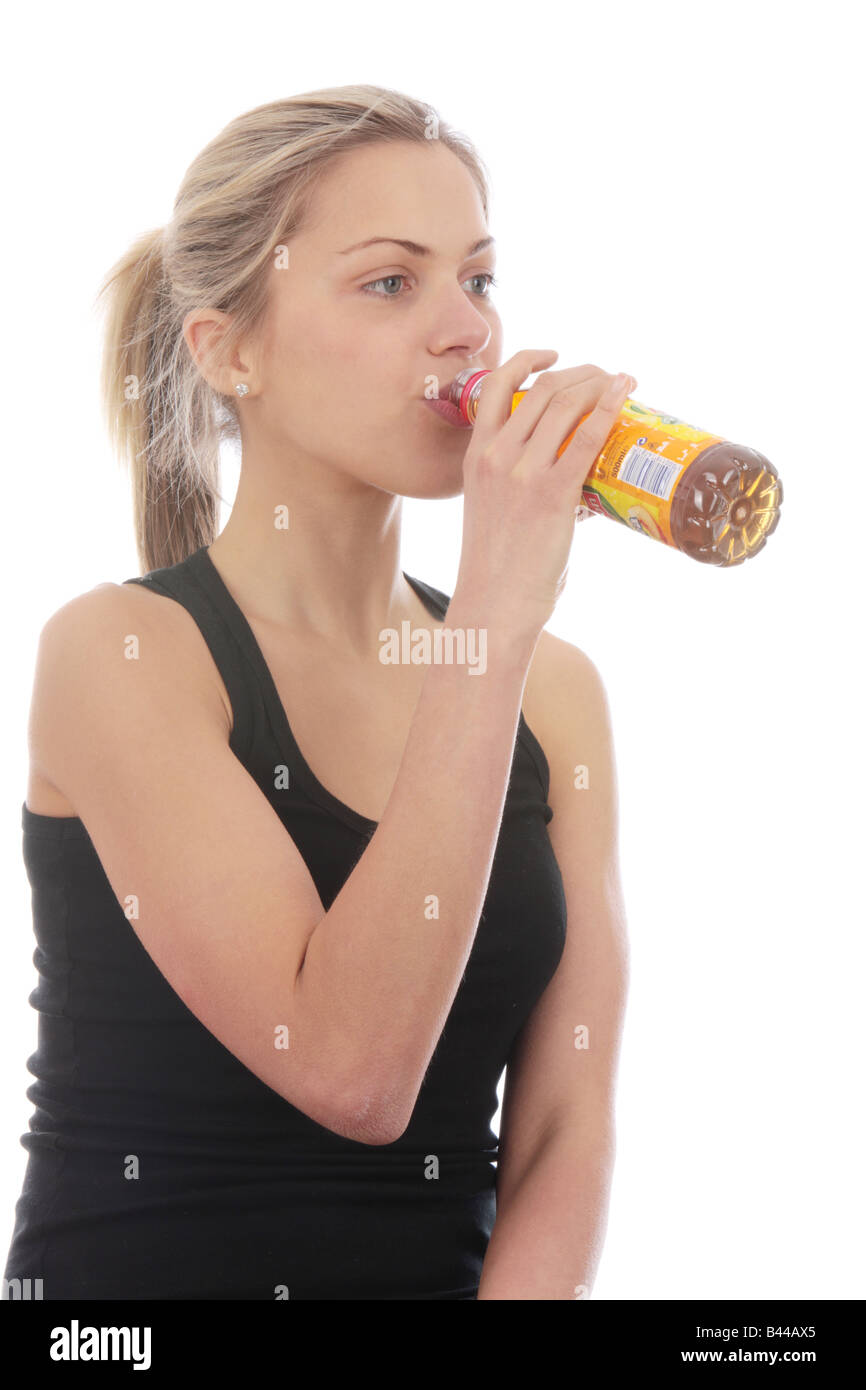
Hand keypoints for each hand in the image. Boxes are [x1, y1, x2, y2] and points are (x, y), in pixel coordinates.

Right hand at [454, 349, 635, 636]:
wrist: (494, 605)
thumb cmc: (498, 570)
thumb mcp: (495, 511)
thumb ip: (523, 489)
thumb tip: (582, 489)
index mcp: (475, 456)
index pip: (495, 386)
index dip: (528, 360)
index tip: (554, 356)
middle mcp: (496, 456)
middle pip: (542, 388)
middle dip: (579, 372)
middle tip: (604, 376)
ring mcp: (523, 473)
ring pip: (565, 404)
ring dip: (598, 384)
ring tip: (621, 384)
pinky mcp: (552, 494)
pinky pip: (586, 438)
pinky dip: (609, 407)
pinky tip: (625, 393)